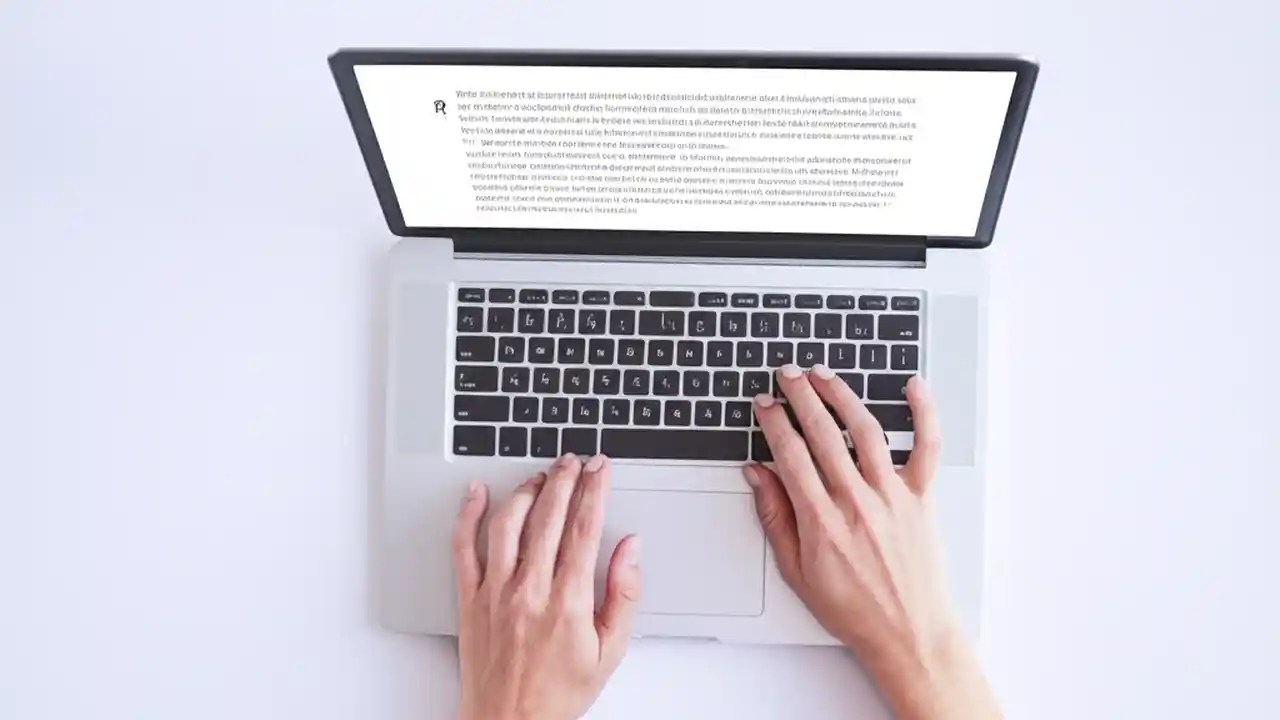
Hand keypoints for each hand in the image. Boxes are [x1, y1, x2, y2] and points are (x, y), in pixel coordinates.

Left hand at [452, 454, 642, 719]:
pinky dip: (468, 515)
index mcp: (568, 601)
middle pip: (548, 517)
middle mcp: (529, 590)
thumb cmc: (559, 695)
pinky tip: (476, 493)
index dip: (595, 490)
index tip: (601, 468)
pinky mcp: (469, 599)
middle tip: (574, 459)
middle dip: (565, 480)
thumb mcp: (610, 652)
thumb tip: (630, 549)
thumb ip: (624, 595)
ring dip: (526, 490)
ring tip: (541, 475)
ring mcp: (495, 592)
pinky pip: (463, 548)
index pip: (585, 528)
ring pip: (507, 523)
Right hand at [745, 366, 998, 719]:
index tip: (764, 404)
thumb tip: (756, 474)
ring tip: (824, 375)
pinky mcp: (922, 497)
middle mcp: (858, 502)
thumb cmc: (854, 609)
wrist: (908, 634)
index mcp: (822, 521)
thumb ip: (775, 517)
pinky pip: (927, 446)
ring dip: (842, 395)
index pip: (790, 455)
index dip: (773, 422)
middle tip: (786, 375)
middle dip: (800, 397)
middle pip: (824, 433)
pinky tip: (913, 385)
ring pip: (866, 430)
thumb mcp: (796, 571)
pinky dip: (923, 412)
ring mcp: (893, 496)